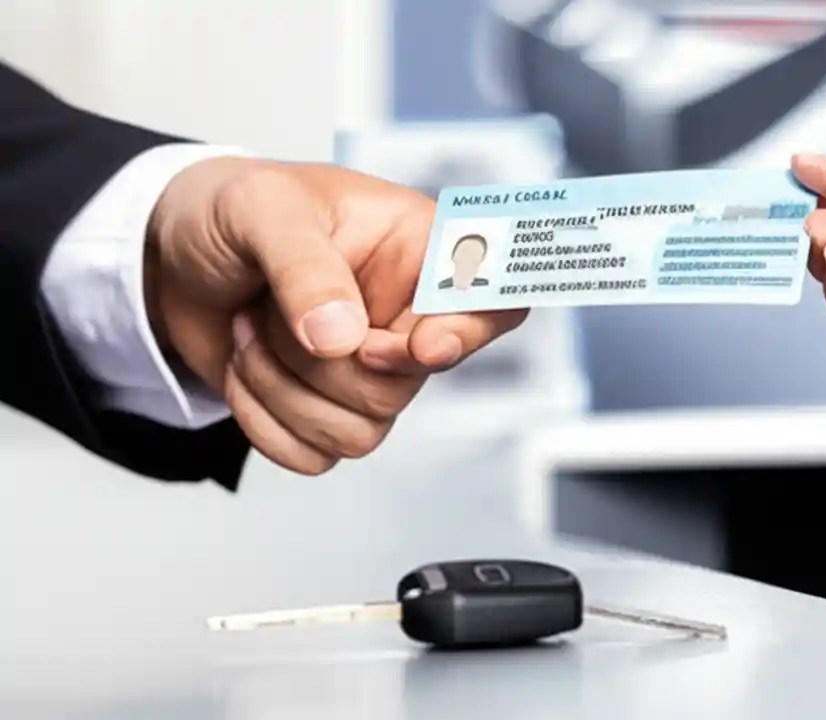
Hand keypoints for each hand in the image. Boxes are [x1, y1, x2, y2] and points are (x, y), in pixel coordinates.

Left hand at [145, 158, 525, 472]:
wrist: (165, 258)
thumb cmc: (228, 209)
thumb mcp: (262, 209)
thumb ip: (306, 266)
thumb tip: (342, 339)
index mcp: (418, 250)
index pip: (494, 297)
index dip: (472, 331)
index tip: (421, 347)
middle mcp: (406, 315)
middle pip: (407, 385)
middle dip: (321, 361)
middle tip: (276, 311)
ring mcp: (370, 370)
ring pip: (362, 430)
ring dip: (282, 388)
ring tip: (254, 329)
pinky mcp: (327, 411)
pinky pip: (316, 455)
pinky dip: (263, 422)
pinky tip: (247, 367)